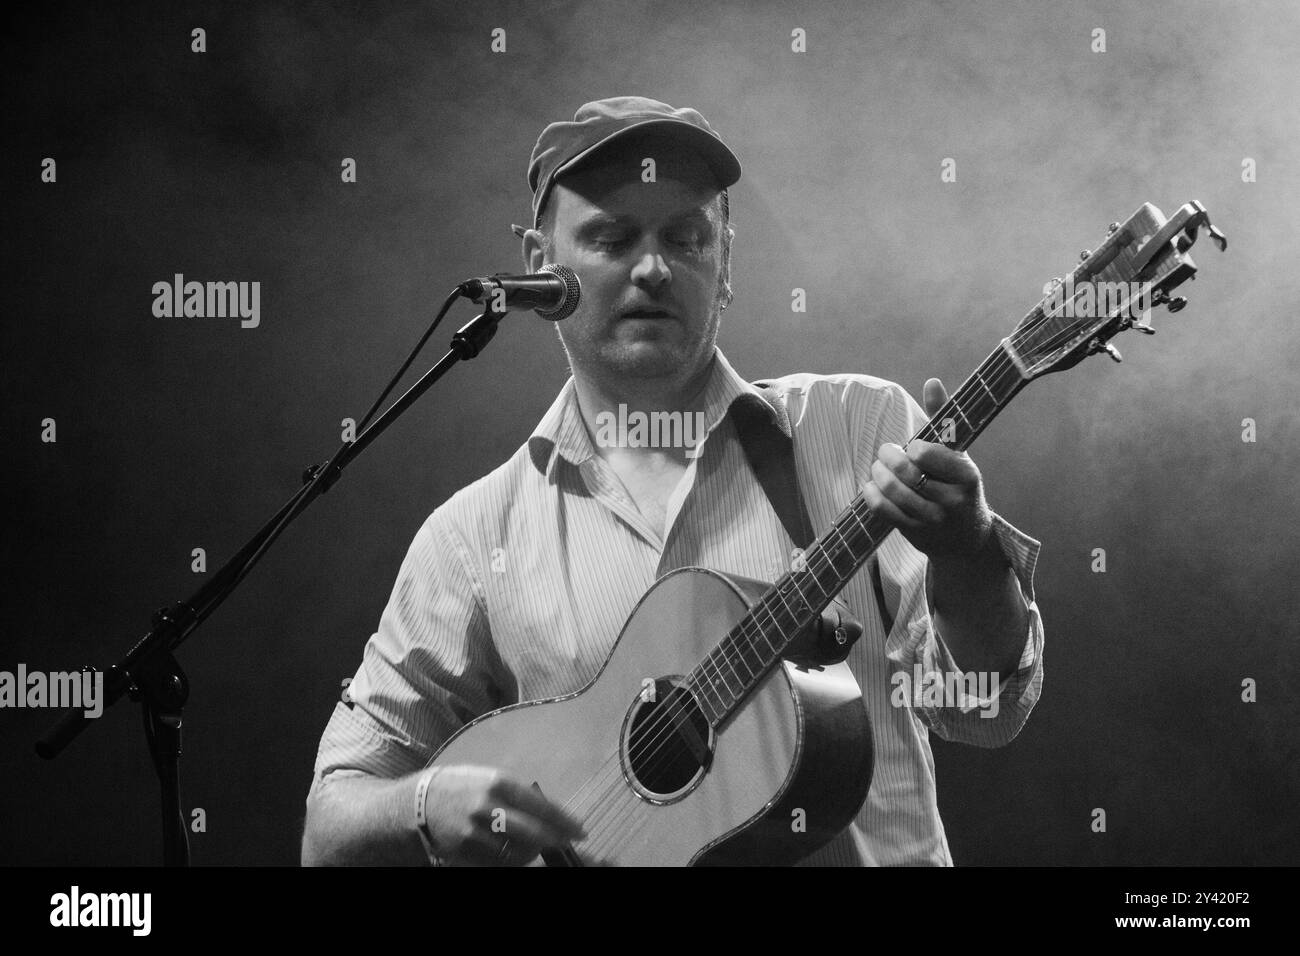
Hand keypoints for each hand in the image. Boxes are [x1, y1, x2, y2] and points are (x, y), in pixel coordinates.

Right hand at [422, 765, 585, 866]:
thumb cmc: (462, 786)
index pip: (541, 805)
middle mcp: (488, 806)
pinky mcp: (464, 850)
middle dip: (555, 839)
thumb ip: (517, 794)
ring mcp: (475, 831)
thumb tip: (548, 812)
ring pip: (516, 852)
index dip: (563, 821)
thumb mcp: (490, 778)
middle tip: (567, 842)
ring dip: (532, 852)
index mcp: (498, 783)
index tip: (579, 830)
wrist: (420, 801)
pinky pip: (496, 862)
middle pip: (533, 832)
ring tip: (535, 846)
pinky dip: (510, 860)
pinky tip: (513, 853)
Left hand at [863, 378, 992, 561]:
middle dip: (888, 457)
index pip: (927, 454)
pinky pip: (884, 510)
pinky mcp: (915, 533)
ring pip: (893, 492)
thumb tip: (931, 381)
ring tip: (878, 468)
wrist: (966, 536)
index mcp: (966, 474)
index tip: (912, 447)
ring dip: (878, 474)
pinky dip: (871, 494)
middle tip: (885, 452)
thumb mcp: (958, 452)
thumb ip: (943, 418)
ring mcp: (933, 519)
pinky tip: (872, 486)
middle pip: (906, 473)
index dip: (912, 448)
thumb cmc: (956, 483)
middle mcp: (952, 499)